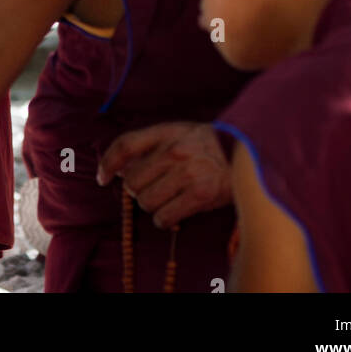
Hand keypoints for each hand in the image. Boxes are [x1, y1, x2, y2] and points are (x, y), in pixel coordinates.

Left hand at [97, 121, 231, 229]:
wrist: (248, 152)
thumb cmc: (208, 144)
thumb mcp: (180, 131)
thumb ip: (152, 144)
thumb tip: (121, 169)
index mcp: (168, 131)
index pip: (126, 145)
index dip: (108, 163)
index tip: (102, 177)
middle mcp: (175, 151)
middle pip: (133, 181)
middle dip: (136, 190)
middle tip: (151, 189)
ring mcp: (187, 174)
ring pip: (146, 202)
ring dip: (152, 206)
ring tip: (166, 200)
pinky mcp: (200, 196)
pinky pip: (165, 218)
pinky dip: (164, 220)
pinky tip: (174, 213)